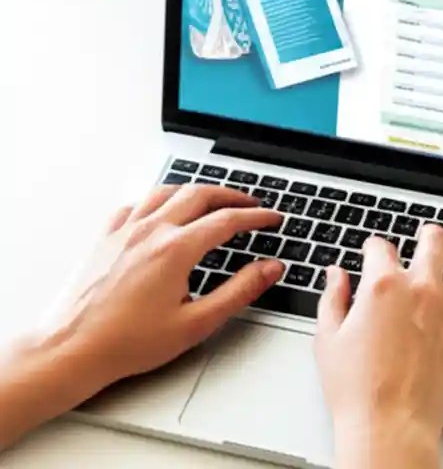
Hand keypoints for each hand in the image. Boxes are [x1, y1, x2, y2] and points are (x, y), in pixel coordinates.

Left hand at [47, 185, 284, 387]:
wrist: (71, 350)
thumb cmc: (126, 343)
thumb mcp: (197, 323)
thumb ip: (239, 291)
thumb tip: (268, 269)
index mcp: (175, 250)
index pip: (228, 220)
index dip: (257, 217)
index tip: (272, 219)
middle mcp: (149, 232)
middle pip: (199, 194)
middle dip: (232, 196)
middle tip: (250, 205)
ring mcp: (124, 232)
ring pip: (166, 192)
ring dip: (196, 190)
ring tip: (212, 199)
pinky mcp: (105, 239)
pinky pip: (134, 205)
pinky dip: (156, 200)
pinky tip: (160, 210)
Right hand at [315, 225, 442, 468]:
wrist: (390, 423)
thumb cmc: (358, 389)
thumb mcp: (328, 338)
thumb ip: (333, 299)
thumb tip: (336, 275)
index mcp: (383, 286)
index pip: (381, 247)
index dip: (375, 246)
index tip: (374, 250)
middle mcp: (421, 289)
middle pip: (433, 240)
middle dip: (428, 232)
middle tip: (427, 234)